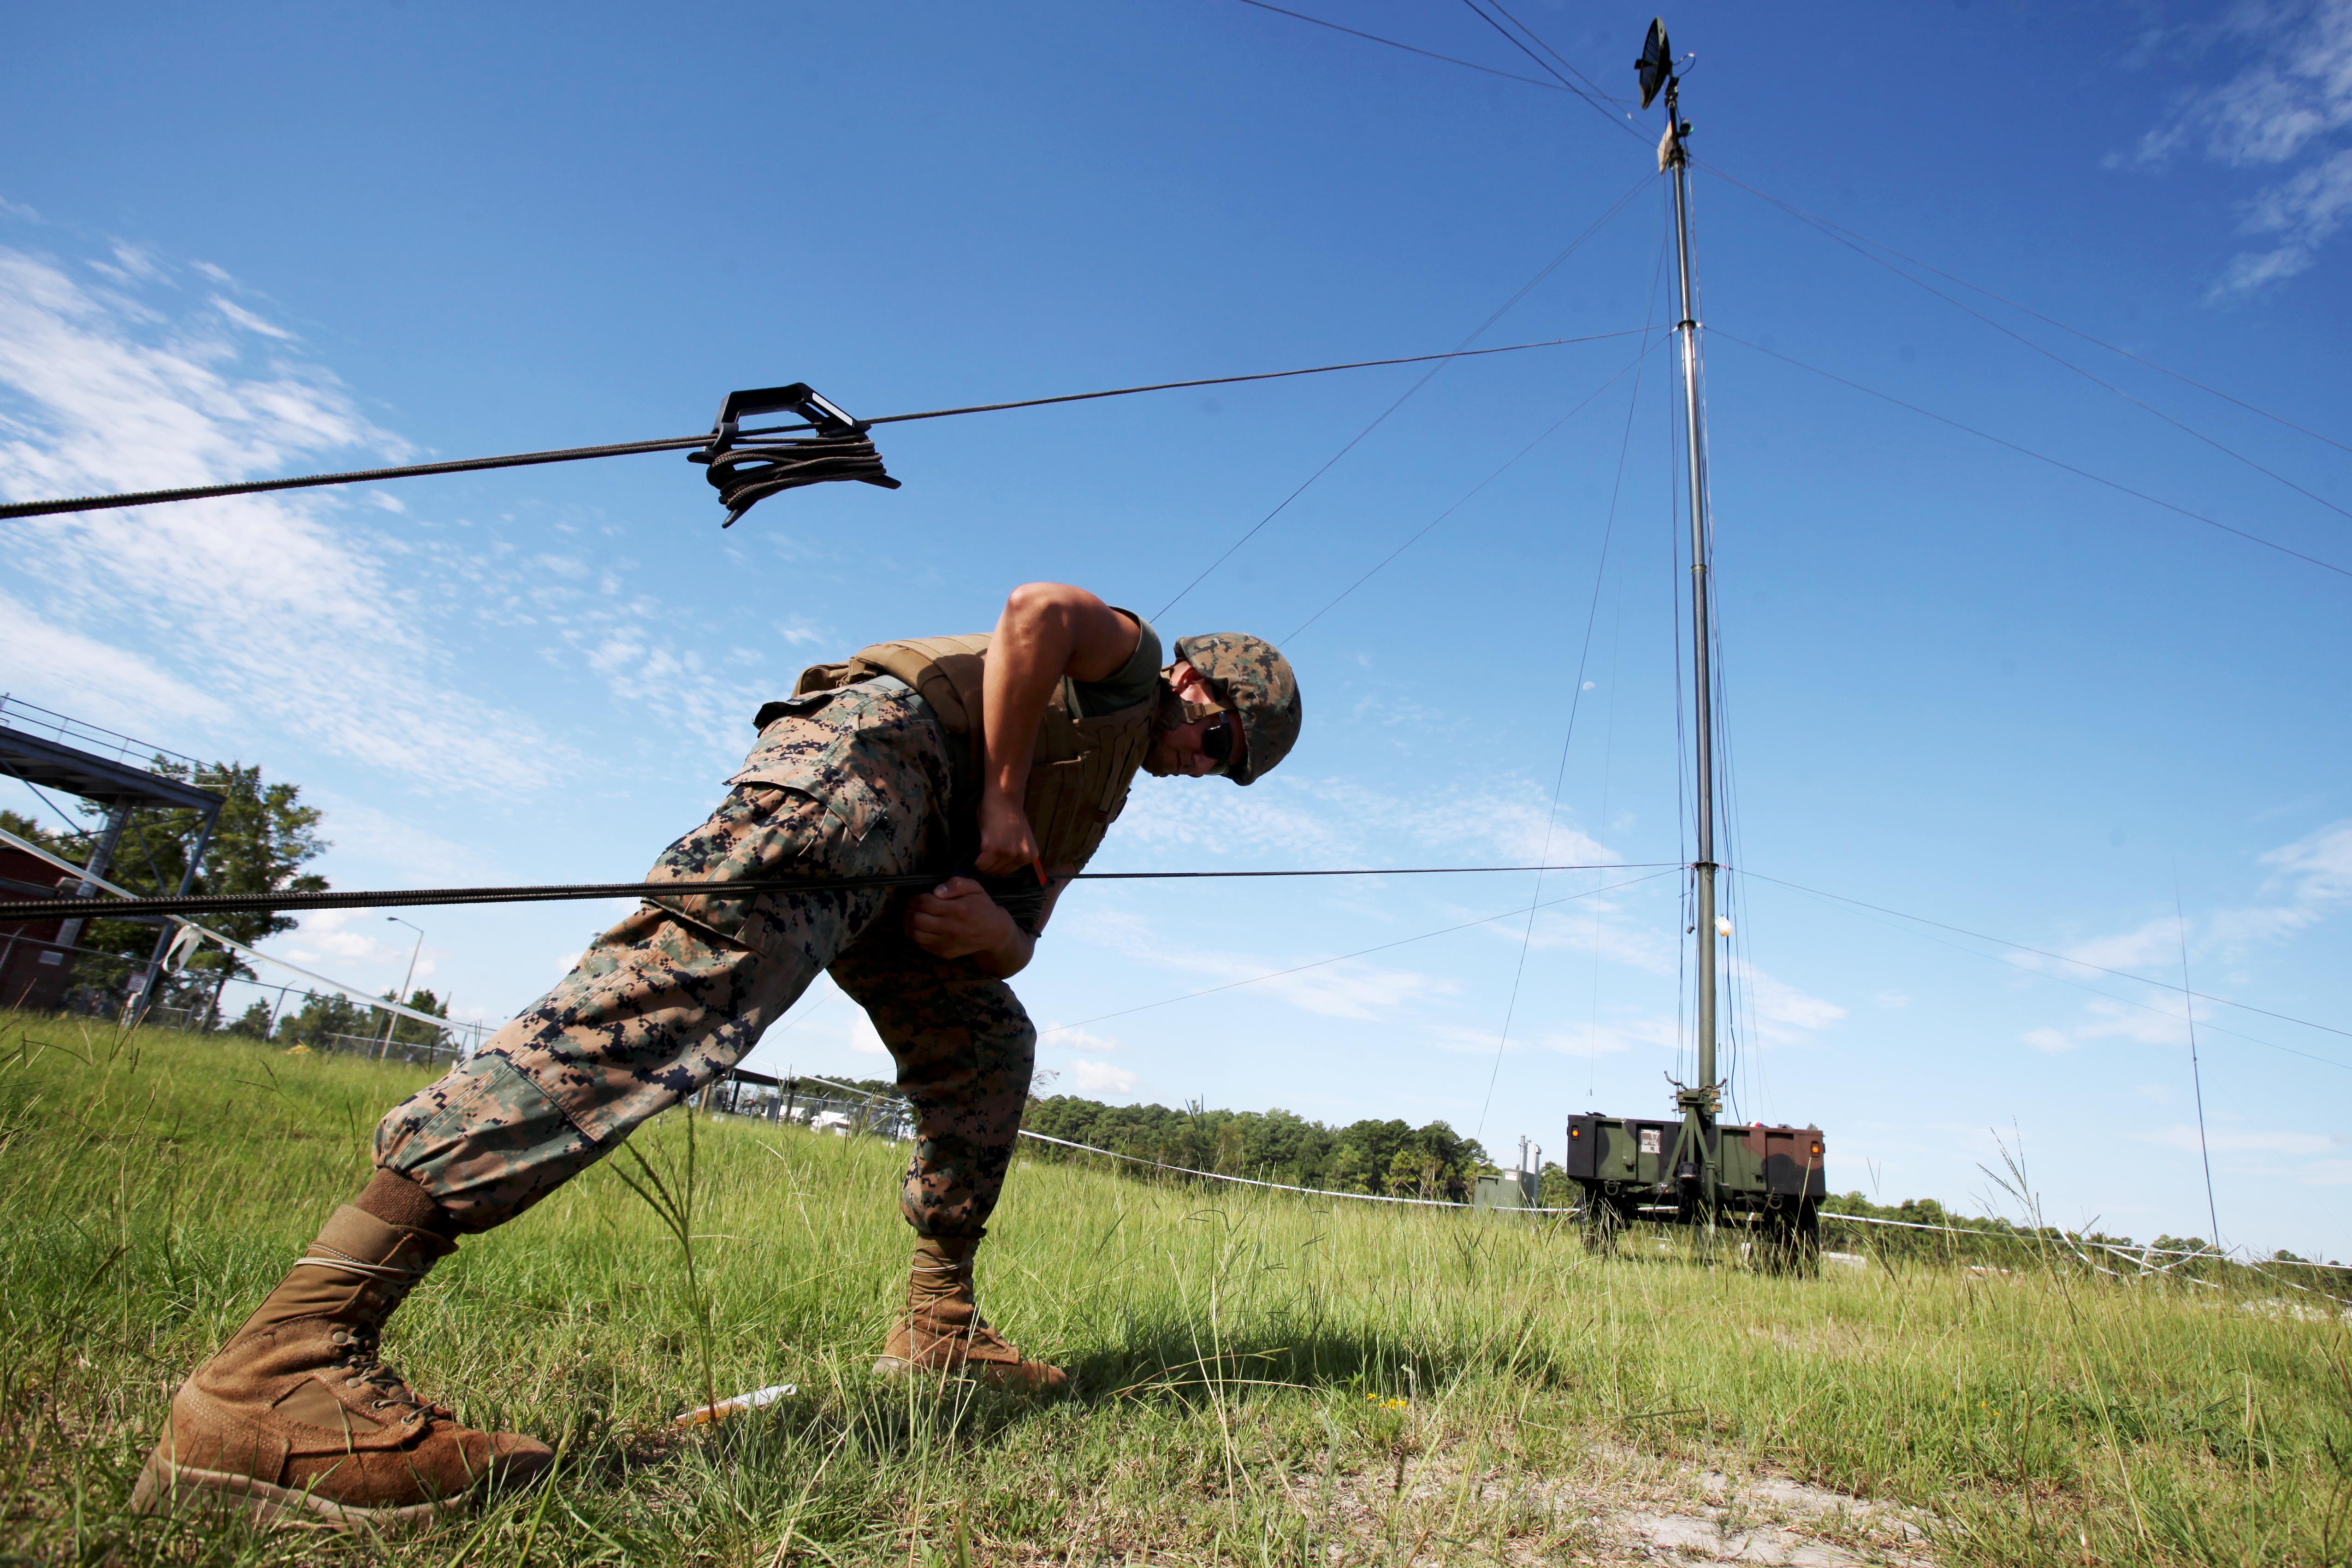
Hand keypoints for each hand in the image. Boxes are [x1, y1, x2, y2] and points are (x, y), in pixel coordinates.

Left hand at [905, 878, 1019, 962]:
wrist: (994, 934)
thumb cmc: (983, 907)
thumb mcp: (975, 888)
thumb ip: (956, 884)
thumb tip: (936, 891)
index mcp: (957, 909)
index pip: (924, 903)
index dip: (914, 899)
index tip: (913, 897)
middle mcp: (950, 928)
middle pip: (916, 919)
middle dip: (908, 911)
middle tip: (909, 907)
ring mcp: (946, 943)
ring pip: (916, 935)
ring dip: (908, 925)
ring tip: (910, 918)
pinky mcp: (945, 953)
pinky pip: (923, 945)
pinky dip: (918, 937)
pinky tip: (921, 929)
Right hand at [973, 789, 1039, 877]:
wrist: (1005, 798)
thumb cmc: (1010, 815)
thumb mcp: (1018, 841)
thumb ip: (1012, 854)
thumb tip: (997, 866)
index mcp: (1031, 856)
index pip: (1009, 871)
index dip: (998, 864)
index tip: (993, 857)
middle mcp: (1022, 857)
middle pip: (999, 872)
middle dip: (990, 864)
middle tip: (984, 853)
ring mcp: (1008, 854)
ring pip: (989, 870)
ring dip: (982, 862)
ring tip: (982, 848)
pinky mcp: (993, 849)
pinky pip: (979, 864)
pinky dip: (975, 860)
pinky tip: (978, 848)